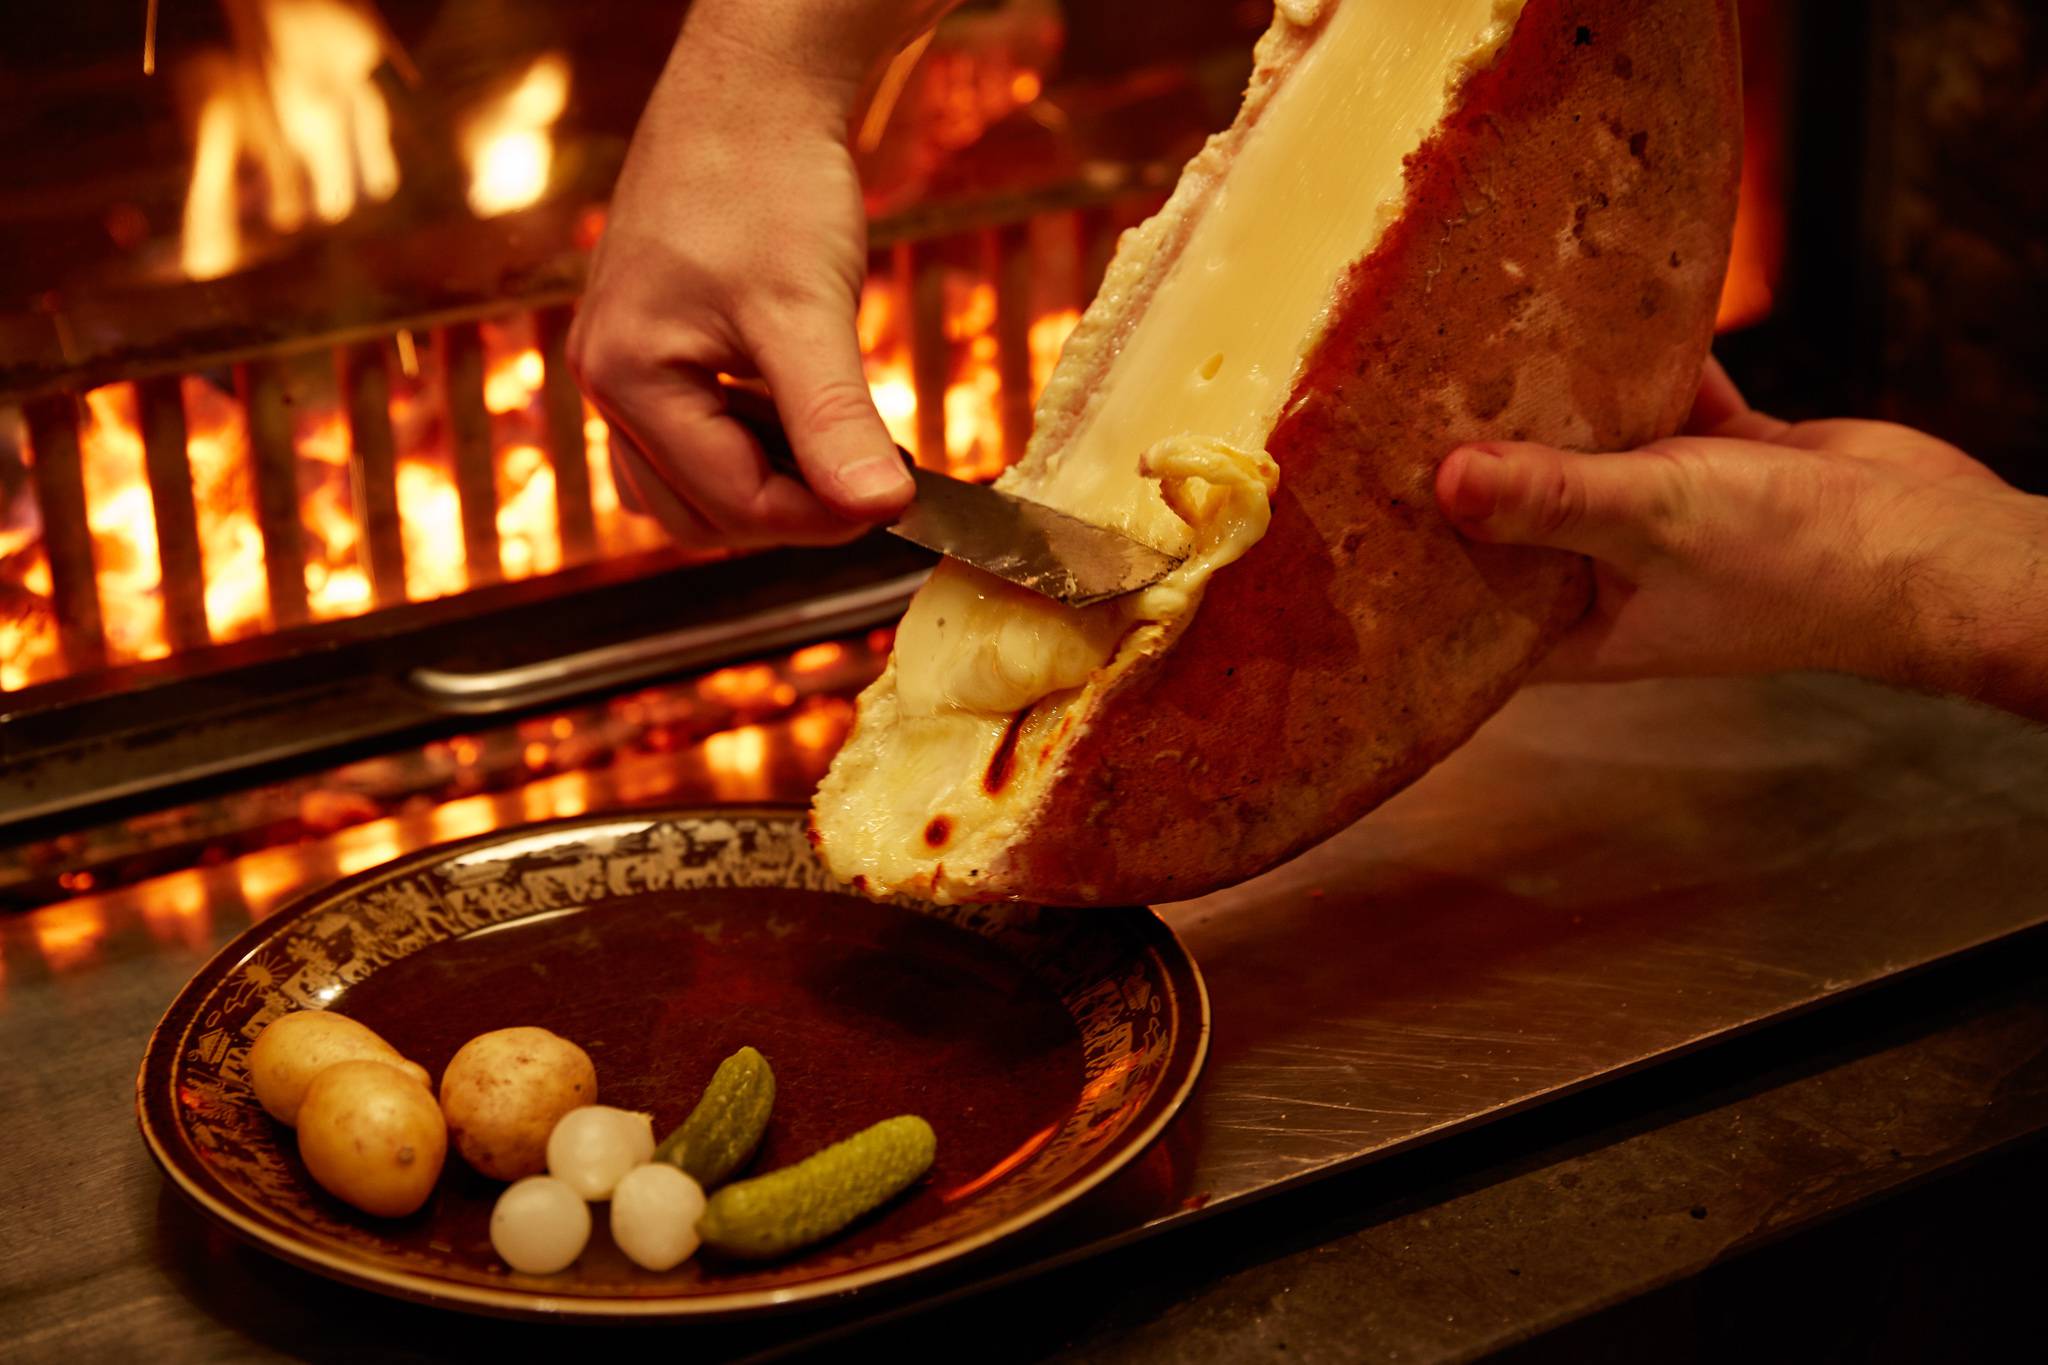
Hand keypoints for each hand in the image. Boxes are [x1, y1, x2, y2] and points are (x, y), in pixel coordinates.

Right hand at [569, 9, 918, 550]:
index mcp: (626, 377)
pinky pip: (694, 439)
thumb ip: (835, 420)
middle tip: (869, 474)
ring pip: (692, 486)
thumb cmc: (768, 180)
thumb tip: (878, 508)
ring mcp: (625, 366)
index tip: (896, 498)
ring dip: (769, 485)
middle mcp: (607, 380)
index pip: (733, 503)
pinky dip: (753, 448)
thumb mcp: (809, 311)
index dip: (822, 516)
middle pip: (702, 511)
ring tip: (838, 442)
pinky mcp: (655, 349)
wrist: (755, 91)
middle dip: (791, 509)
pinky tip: (804, 413)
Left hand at [1434, 358, 2047, 717]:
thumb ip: (1551, 497)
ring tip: (1468, 340)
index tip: (1346, 515)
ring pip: (1579, 450)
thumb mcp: (1651, 521)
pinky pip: (1652, 404)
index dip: (1407, 568)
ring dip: (1546, 402)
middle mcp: (1604, 579)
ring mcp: (1657, 518)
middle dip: (1467, 463)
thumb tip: (1446, 480)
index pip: (1463, 606)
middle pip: (1511, 516)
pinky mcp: (1709, 461)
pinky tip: (1587, 311)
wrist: (1935, 546)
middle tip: (1386, 399)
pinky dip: (1634, 365)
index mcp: (1574, 630)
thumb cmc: (1797, 568)